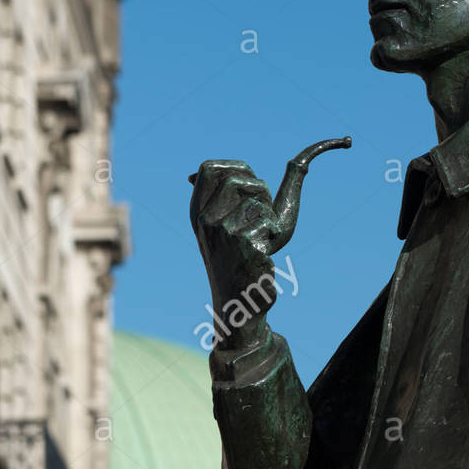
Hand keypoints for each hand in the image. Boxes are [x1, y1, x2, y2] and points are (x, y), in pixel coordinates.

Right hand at [189, 159, 279, 348]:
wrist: (240, 302)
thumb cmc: (237, 262)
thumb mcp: (220, 227)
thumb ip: (217, 200)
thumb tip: (195, 173)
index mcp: (198, 213)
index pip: (209, 168)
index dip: (236, 166)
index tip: (252, 180)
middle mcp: (205, 221)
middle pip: (237, 179)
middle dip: (260, 189)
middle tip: (264, 211)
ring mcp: (223, 233)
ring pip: (258, 202)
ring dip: (269, 216)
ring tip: (262, 238)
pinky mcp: (244, 244)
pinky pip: (269, 222)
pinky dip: (274, 234)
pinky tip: (264, 253)